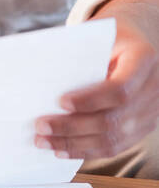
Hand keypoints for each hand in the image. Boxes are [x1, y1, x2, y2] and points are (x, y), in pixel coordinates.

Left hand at [34, 15, 158, 160]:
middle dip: (73, 127)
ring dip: (75, 144)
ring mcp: (152, 113)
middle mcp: (154, 89)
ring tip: (44, 142)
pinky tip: (63, 149)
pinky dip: (86, 151)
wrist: (135, 44)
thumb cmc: (110, 38)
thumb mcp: (99, 37)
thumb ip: (81, 57)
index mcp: (144, 60)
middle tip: (41, 127)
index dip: (90, 100)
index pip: (119, 89)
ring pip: (113, 140)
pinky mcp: (143, 128)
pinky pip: (115, 147)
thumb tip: (44, 83)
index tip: (60, 102)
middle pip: (114, 120)